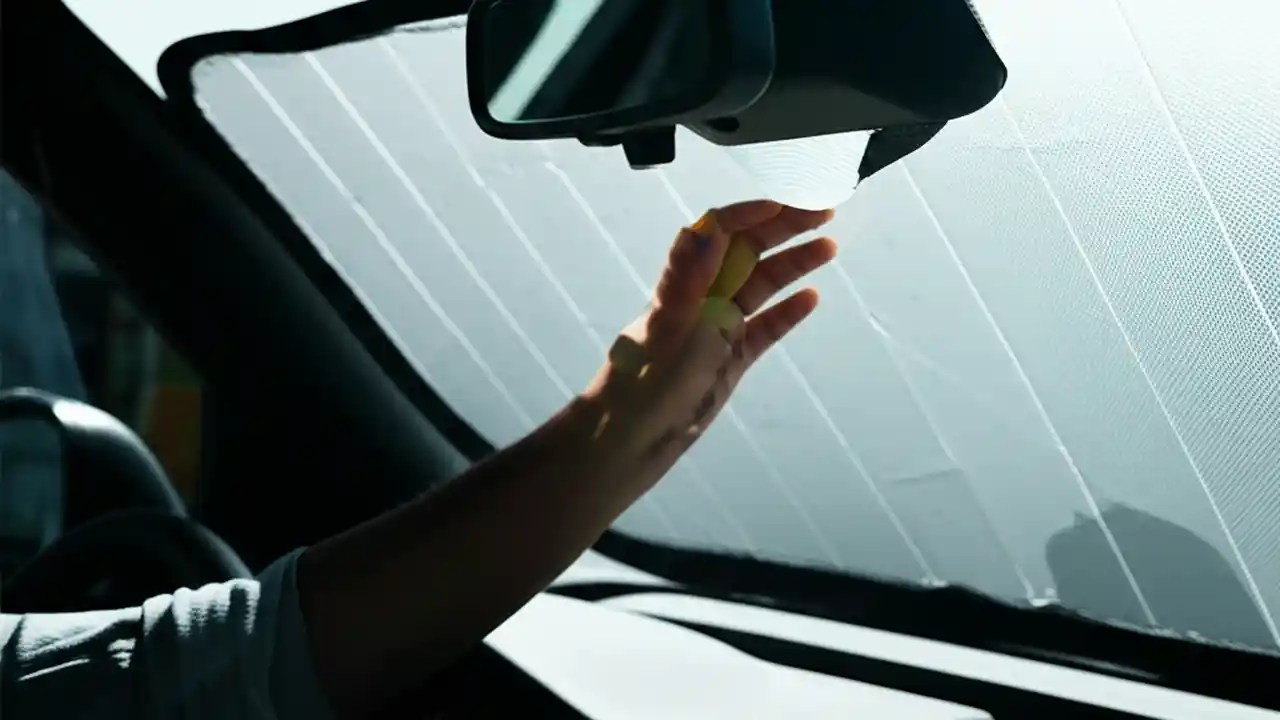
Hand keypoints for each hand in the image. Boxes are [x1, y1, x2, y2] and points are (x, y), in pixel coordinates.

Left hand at [578, 200, 836, 484]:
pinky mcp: (733, 358)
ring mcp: (720, 327)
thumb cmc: (646, 380)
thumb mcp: (669, 325)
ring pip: (763, 285)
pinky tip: (812, 297)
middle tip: (823, 210)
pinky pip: (766, 327)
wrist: (632, 438)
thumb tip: (708, 225)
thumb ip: (687, 274)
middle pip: (748, 251)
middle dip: (784, 227)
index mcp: (684, 281)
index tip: (787, 201)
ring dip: (794, 263)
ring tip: (829, 244)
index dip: (753, 213)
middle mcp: (702, 296)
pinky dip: (789, 312)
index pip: (721, 231)